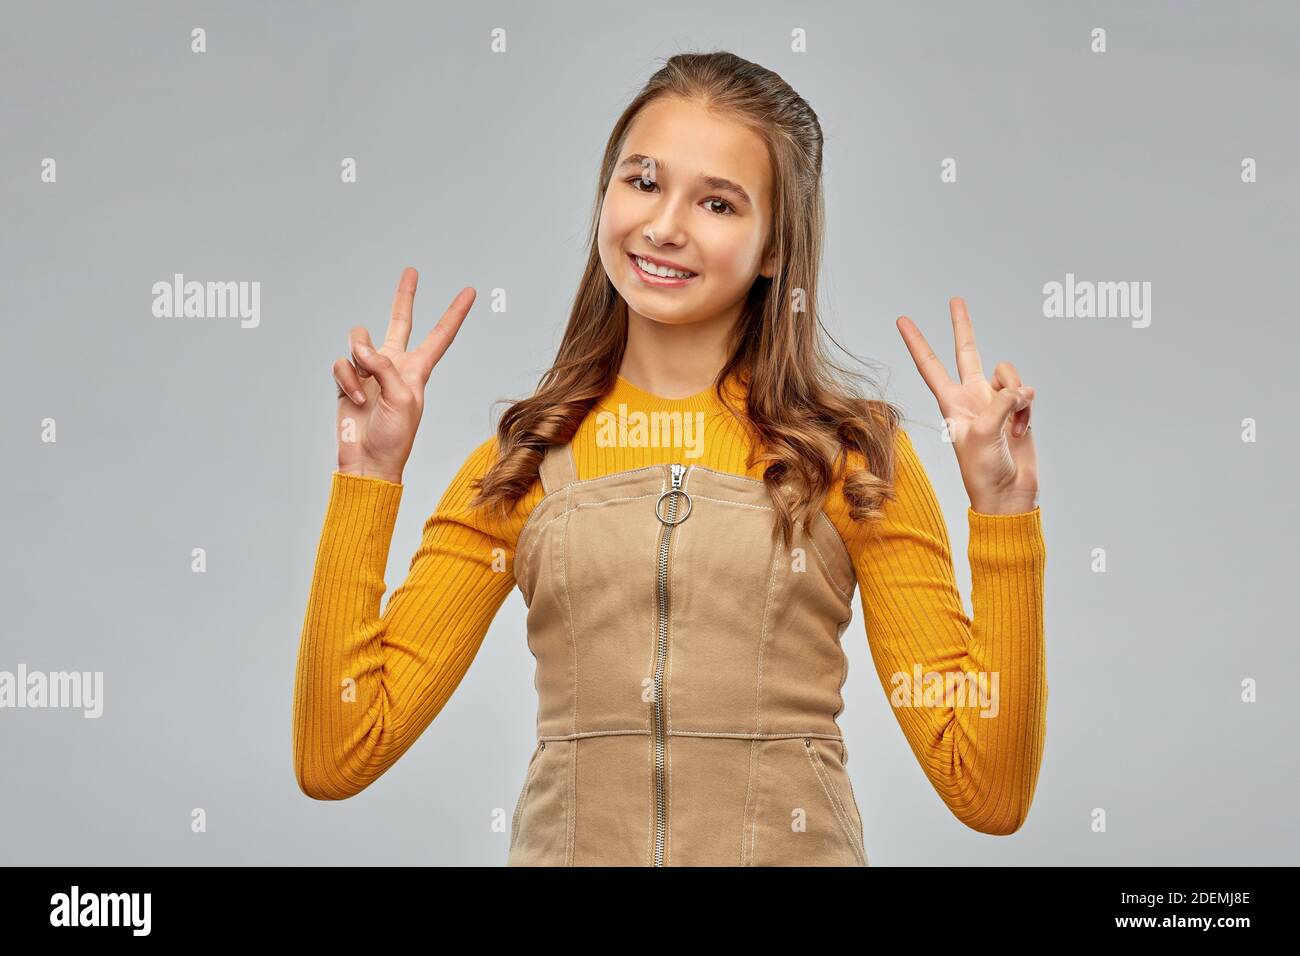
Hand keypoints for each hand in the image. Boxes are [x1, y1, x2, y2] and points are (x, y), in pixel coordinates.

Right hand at [332, 268, 474, 482]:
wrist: (368, 461)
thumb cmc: (394, 437)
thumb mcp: (402, 399)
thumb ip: (384, 366)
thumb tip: (361, 349)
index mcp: (417, 370)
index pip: (440, 336)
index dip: (454, 313)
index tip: (469, 292)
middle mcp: (394, 365)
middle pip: (400, 322)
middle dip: (404, 297)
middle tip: (412, 271)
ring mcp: (369, 372)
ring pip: (359, 340)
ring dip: (359, 358)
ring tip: (365, 384)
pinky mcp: (347, 380)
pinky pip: (342, 364)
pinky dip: (347, 380)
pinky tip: (356, 399)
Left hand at [896, 298, 1038, 514]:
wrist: (1007, 494)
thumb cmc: (983, 470)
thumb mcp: (982, 434)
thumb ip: (1000, 403)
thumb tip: (1021, 389)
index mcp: (951, 403)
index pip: (930, 365)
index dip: (917, 342)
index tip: (902, 320)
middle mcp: (971, 398)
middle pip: (967, 353)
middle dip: (963, 327)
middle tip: (955, 300)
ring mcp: (995, 403)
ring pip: (1008, 374)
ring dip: (1016, 394)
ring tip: (1013, 424)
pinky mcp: (1017, 411)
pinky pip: (1026, 393)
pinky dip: (1028, 410)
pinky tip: (1022, 431)